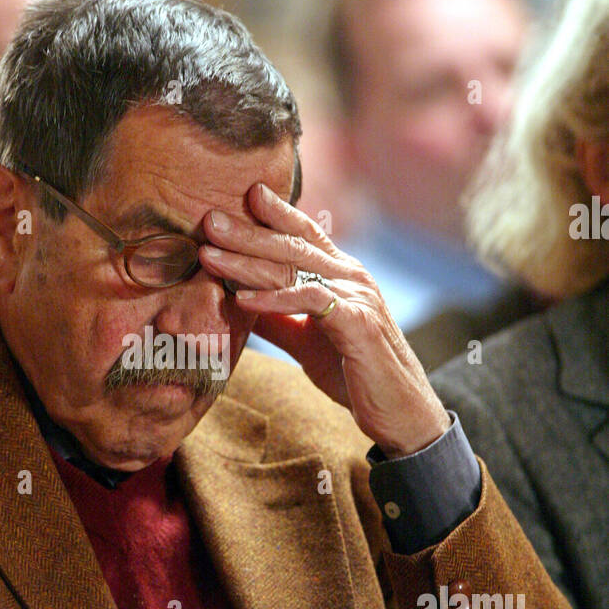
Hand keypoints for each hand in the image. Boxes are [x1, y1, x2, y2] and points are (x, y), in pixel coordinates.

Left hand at [201, 183, 449, 455]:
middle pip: (292, 246)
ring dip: (247, 262)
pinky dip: (274, 298)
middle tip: (209, 219)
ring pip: (295, 270)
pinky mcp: (357, 323)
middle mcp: (351, 278)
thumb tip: (238, 302)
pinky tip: (242, 298)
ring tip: (210, 255)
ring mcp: (357, 297)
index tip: (245, 195)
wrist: (398, 412)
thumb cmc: (355, 375)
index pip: (305, 235)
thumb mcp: (307, 342)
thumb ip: (278, 319)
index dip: (276, 214)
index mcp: (341, 276)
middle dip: (247, 232)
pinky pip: (309, 302)